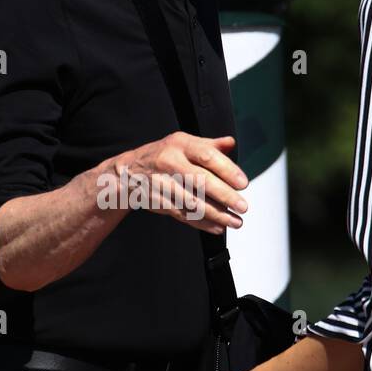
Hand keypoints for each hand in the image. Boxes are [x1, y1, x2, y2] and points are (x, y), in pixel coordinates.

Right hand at [114, 132, 247, 234]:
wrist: (128, 173)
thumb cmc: (162, 156)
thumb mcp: (182, 143)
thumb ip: (208, 145)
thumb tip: (230, 143)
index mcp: (180, 145)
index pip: (206, 156)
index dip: (227, 170)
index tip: (242, 183)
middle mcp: (170, 163)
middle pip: (200, 181)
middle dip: (224, 196)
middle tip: (242, 206)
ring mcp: (163, 184)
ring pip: (193, 202)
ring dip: (216, 214)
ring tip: (235, 221)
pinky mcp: (159, 202)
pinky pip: (183, 214)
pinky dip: (202, 223)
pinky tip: (217, 227)